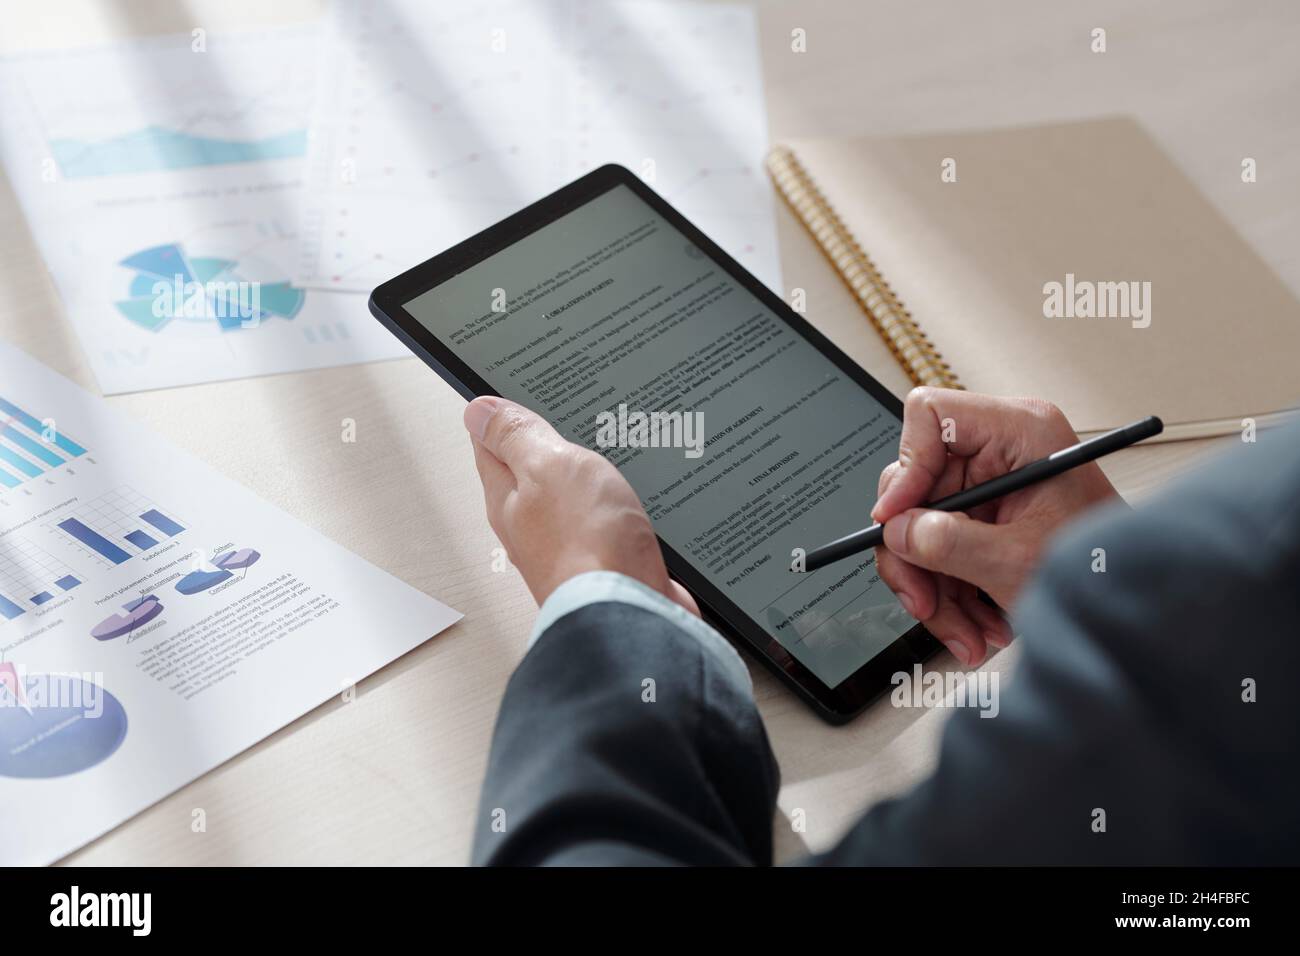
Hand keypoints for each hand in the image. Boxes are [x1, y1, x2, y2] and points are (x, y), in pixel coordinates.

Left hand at [464, 396, 698, 613]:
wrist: (632, 613)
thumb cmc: (588, 545)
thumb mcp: (549, 466)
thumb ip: (517, 435)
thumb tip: (480, 410)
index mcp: (507, 498)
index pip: (490, 444)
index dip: (498, 415)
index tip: (503, 393)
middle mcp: (532, 525)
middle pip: (530, 473)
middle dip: (541, 444)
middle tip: (547, 415)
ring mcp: (569, 545)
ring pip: (569, 498)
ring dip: (579, 476)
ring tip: (587, 449)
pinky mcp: (605, 561)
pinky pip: (603, 521)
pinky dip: (610, 505)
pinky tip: (624, 496)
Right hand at [871, 388, 1118, 666]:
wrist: (1136, 611)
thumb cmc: (1106, 571)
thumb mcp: (1016, 560)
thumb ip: (949, 544)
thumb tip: (899, 533)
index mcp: (1021, 432)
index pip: (932, 416)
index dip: (906, 466)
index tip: (897, 519)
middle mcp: (1001, 451)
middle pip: (917, 485)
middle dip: (917, 553)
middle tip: (922, 598)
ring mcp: (992, 485)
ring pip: (922, 526)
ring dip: (934, 587)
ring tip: (965, 631)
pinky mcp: (987, 518)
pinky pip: (940, 548)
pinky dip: (950, 593)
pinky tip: (975, 624)